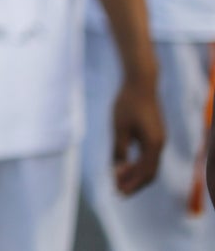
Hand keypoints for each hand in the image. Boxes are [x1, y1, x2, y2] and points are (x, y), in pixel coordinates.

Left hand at [110, 78, 163, 194]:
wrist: (140, 83)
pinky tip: (124, 165)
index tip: (118, 192)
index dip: (131, 184)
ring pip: (150, 165)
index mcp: (153, 144)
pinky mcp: (154, 134)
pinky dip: (138, 164)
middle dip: (134, 183)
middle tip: (118, 191)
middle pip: (150, 172)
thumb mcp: (119, 128)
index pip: (144, 173)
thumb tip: (116, 170)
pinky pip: (148, 156)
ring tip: (119, 181)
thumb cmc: (127, 103)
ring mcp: (159, 139)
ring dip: (135, 174)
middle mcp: (159, 144)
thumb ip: (119, 150)